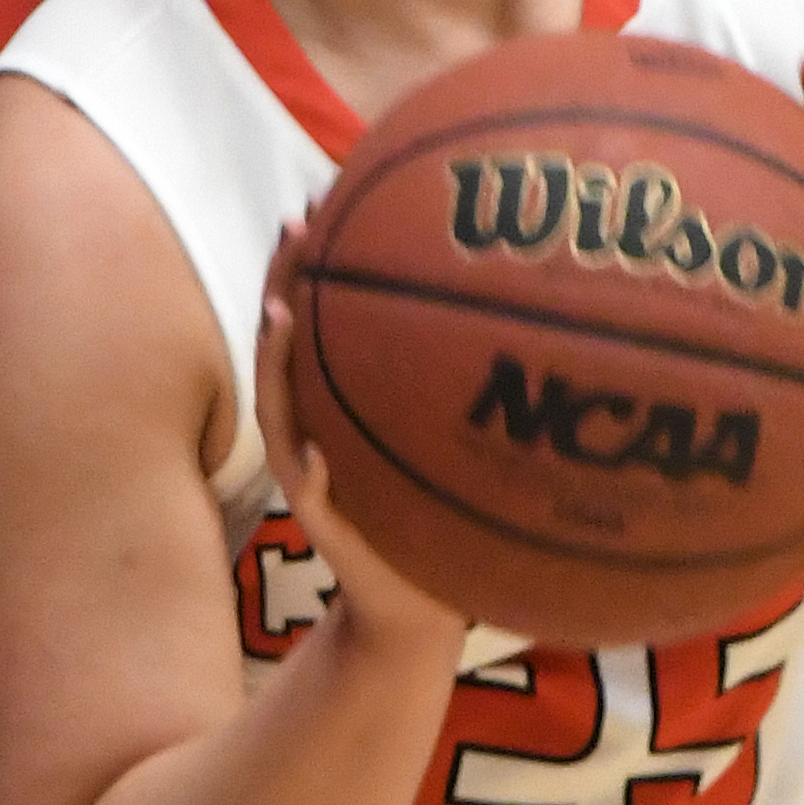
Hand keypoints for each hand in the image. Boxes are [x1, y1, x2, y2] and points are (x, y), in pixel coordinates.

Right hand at [256, 226, 469, 663]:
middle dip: (285, 284)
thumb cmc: (443, 517)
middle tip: (296, 228)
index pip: (318, 315)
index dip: (313, 259)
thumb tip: (526, 307)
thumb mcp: (454, 438)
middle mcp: (315, 428)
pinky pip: (312, 500)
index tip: (321, 197)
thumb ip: (463, 382)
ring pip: (281, 414)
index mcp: (341, 401)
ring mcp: (312, 477)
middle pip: (284, 345)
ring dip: (278, 365)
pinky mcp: (325, 529)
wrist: (420, 607)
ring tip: (282, 317)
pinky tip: (313, 455)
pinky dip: (310, 476)